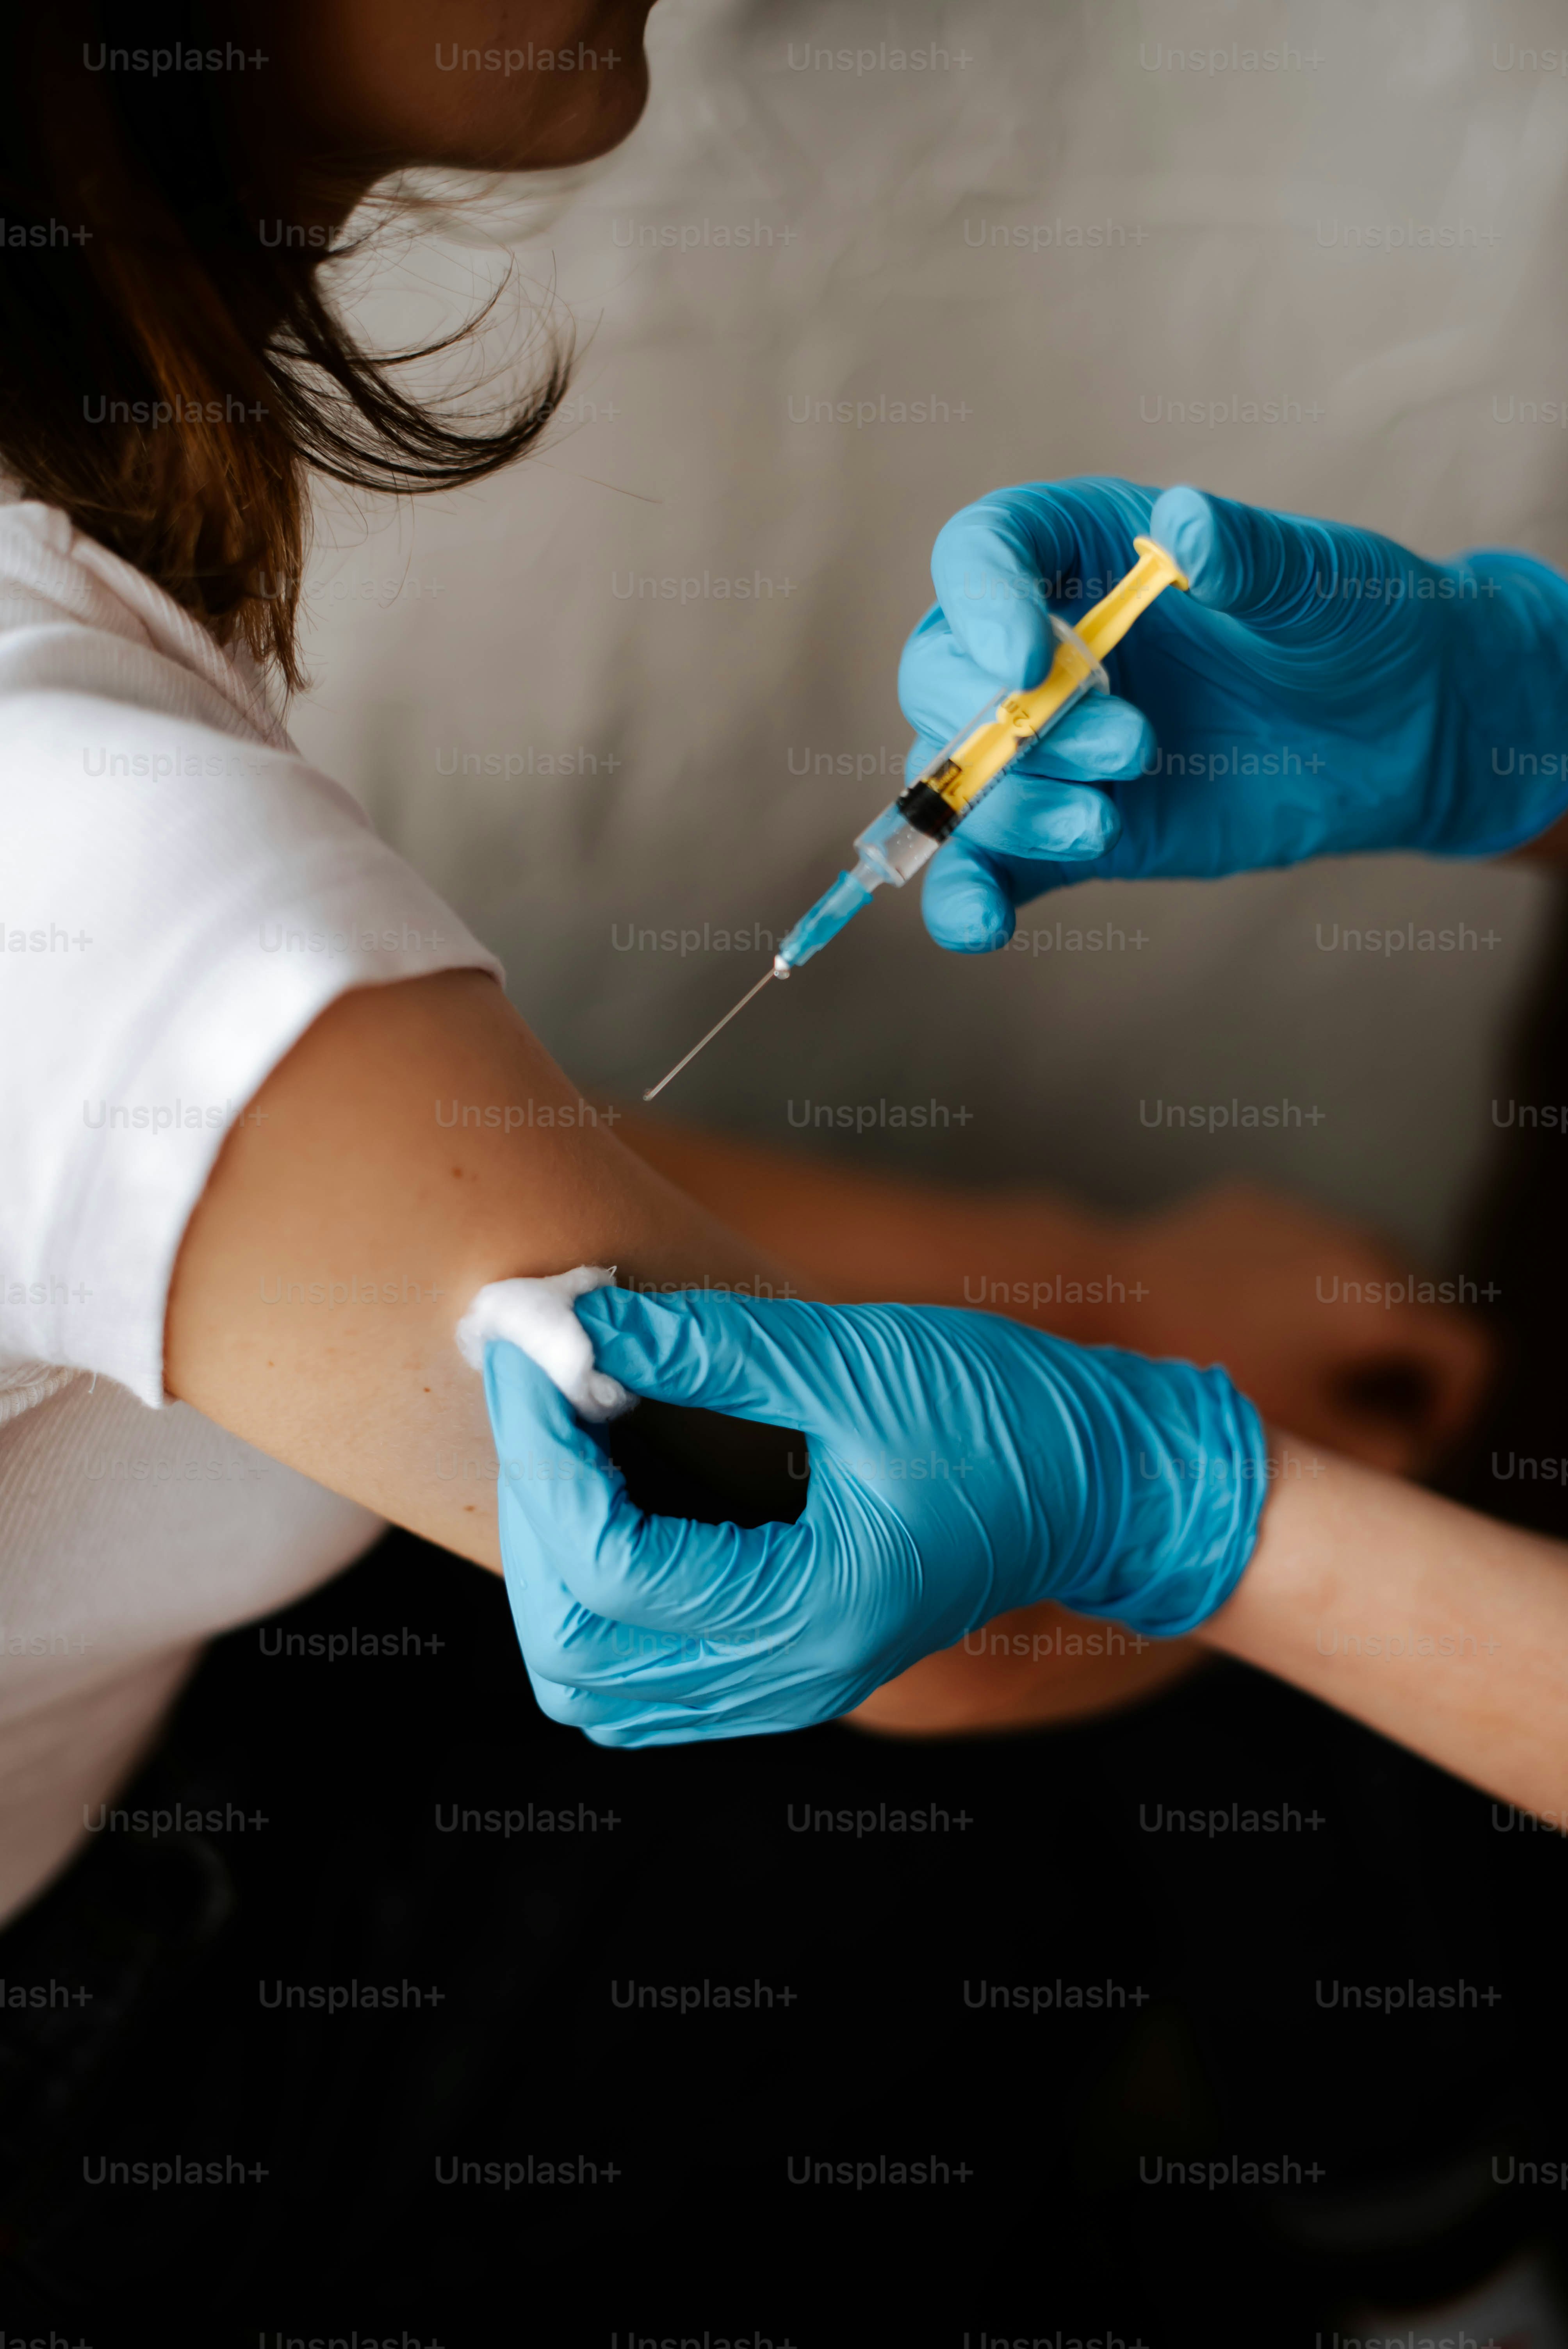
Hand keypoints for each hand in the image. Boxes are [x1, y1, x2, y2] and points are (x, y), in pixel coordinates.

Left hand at [481, 1285, 1266, 1745]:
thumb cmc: (1007, 1415)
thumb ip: (715, 1348)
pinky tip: (612, 1491)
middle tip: (539, 1394)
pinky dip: (595, 1592)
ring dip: (553, 1563)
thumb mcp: (861, 1363)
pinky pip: (641, 1672)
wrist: (1106, 1482)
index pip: (610, 1568)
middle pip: (575, 1650)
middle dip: (533, 1515)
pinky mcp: (784, 1665)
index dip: (545, 1455)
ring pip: (593, 1679)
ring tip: (567, 1442)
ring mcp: (785, 1686)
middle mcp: (790, 1677)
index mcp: (817, 1613)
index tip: (530, 1353)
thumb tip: (580, 1321)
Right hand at [898, 476, 1567, 950]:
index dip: (980, 603)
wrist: (1399, 730)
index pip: (981, 554)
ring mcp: (1043, 748)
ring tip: (1105, 823)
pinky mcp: (1062, 832)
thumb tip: (1181, 526)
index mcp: (1078, 551)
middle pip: (944, 676)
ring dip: (1013, 807)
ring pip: (960, 779)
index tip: (1029, 661)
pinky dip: (965, 898)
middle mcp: (1037, 648)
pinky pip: (983, 867)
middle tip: (1132, 742)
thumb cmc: (1348, 625)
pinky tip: (984, 926)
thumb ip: (1247, 555)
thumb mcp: (1313, 580)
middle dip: (1007, 723)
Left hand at [1082, 1182, 1494, 1478]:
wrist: (1101, 1299)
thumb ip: (1384, 1452)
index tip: (1413, 1436)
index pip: (1472, 1351)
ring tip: (1299, 1370)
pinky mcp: (1253, 1202)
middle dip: (1404, 1366)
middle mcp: (1359, 1244)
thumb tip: (1412, 1446)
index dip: (1456, 1405)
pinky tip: (1245, 1322)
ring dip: (1353, 1322)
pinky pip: (1302, 1246)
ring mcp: (1306, 1213)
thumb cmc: (1201, 1374)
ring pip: (1363, 1273)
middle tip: (1358, 1414)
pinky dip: (1296, 1285)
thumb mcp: (1306, 1436)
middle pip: (1423, 1309)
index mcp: (1382, 1302)